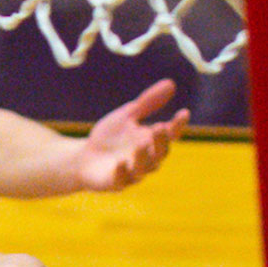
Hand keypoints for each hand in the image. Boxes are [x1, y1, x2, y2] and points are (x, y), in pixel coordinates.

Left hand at [73, 79, 189, 190]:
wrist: (84, 158)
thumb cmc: (110, 137)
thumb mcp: (127, 115)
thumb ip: (147, 103)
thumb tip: (171, 83)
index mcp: (151, 141)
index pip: (171, 134)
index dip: (178, 125)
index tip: (184, 113)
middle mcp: (147, 158)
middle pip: (160, 153)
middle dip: (161, 141)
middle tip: (160, 127)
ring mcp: (132, 172)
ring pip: (144, 168)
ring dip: (144, 157)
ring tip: (141, 144)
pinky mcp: (116, 182)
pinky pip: (122, 180)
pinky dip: (122, 172)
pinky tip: (120, 163)